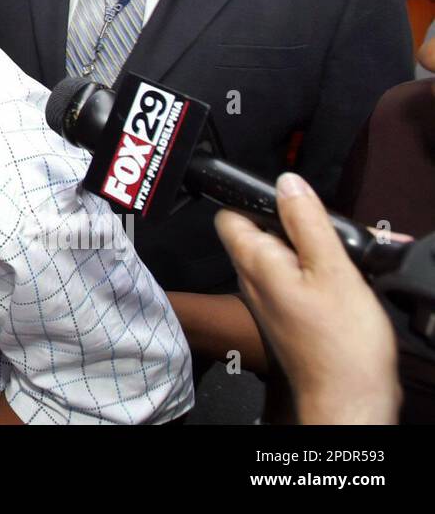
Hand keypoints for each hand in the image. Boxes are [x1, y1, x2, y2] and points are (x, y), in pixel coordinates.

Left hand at [215, 173, 401, 424]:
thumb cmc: (341, 342)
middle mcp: (253, 280)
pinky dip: (319, 273)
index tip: (285, 198)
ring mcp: (270, 299)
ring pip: (284, 256)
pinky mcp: (289, 314)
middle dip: (294, 225)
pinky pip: (297, 279)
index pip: (229, 215)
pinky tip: (345, 279)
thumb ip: (306, 221)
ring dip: (313, 249)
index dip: (252, 199)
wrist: (350, 396)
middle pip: (261, 232)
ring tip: (343, 258)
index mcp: (253, 262)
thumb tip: (286, 183)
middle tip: (329, 232)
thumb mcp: (331, 268)